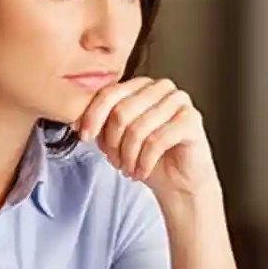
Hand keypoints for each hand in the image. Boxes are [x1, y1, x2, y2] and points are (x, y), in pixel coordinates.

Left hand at [76, 76, 219, 196]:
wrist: (180, 183)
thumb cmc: (150, 158)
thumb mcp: (116, 138)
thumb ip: (100, 124)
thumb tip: (75, 119)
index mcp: (142, 85)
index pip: (109, 92)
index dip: (92, 116)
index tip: (84, 136)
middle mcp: (162, 88)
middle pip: (122, 111)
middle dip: (112, 142)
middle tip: (115, 161)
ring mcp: (180, 101)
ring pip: (138, 128)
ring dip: (128, 156)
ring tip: (129, 168)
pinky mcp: (192, 120)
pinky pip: (157, 140)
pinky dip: (144, 162)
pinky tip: (142, 171)